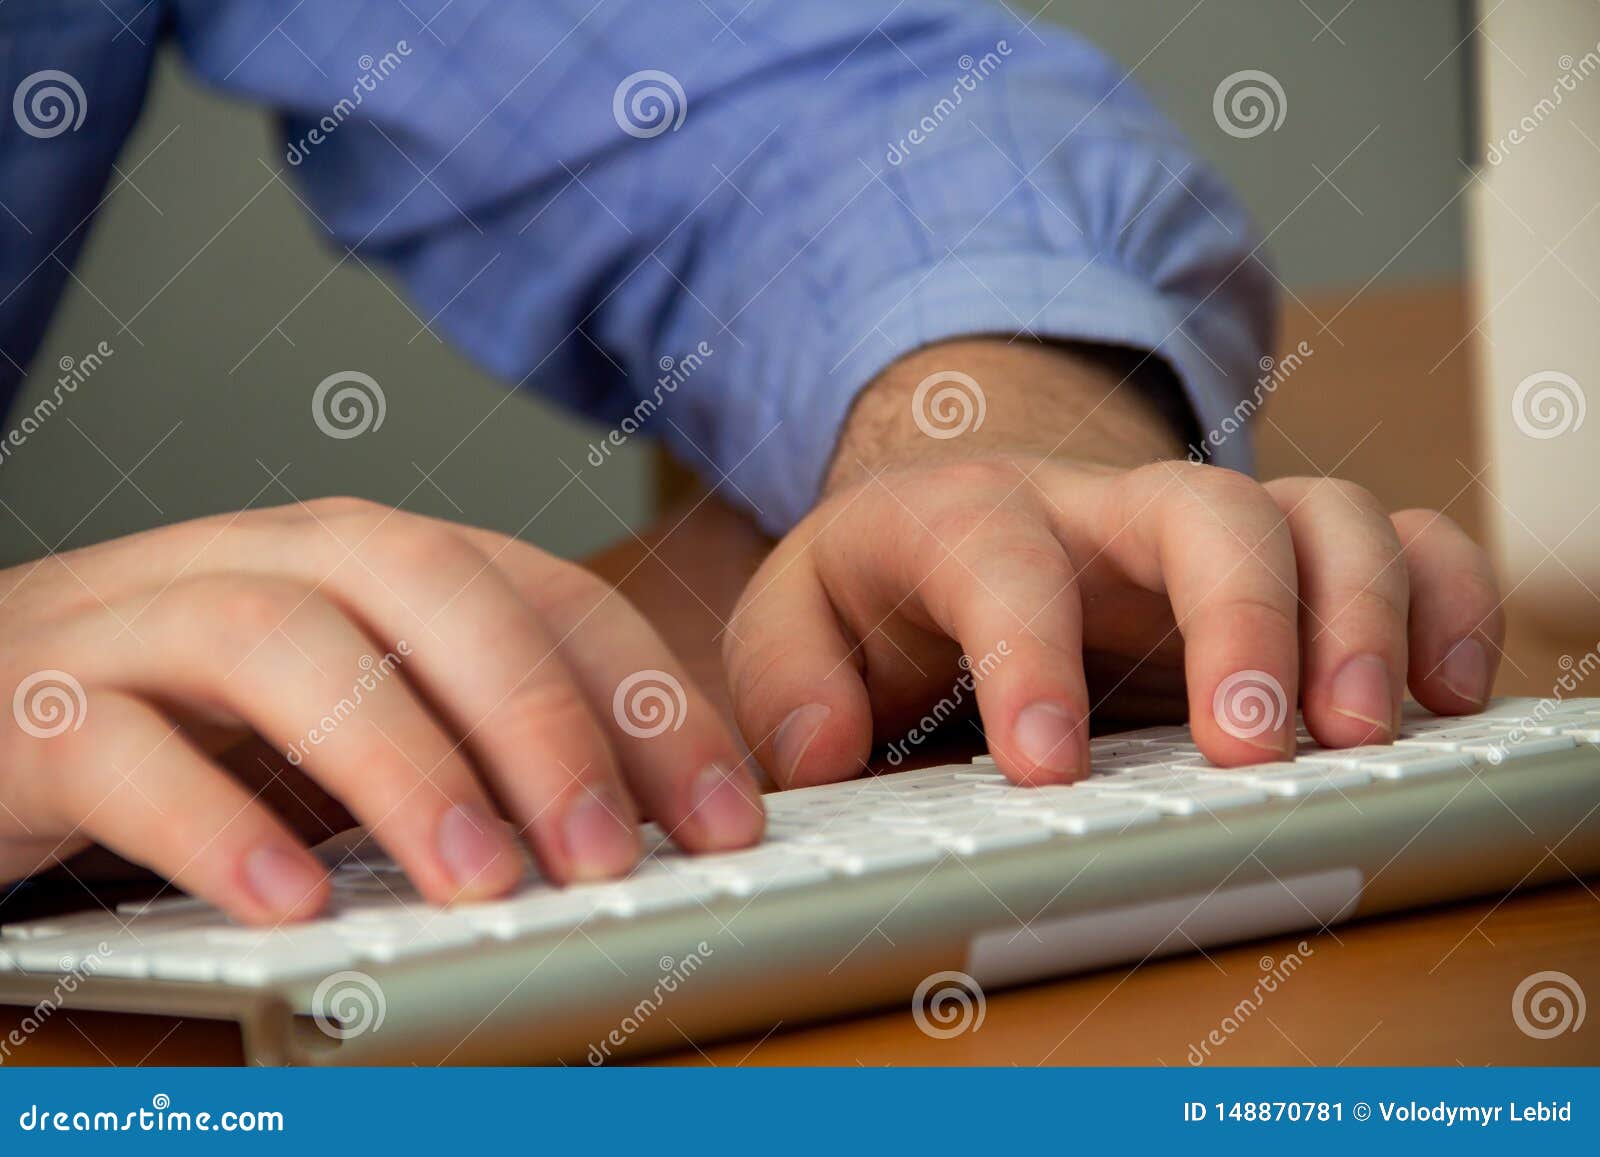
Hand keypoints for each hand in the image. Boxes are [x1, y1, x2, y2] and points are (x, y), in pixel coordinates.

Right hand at [0, 500, 762, 922]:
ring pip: (284, 646)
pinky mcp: (33, 705)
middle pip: (427, 588)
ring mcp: (144, 620)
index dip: (645, 699)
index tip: (722, 817)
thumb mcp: (360, 721)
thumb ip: (473, 747)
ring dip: (397, 764)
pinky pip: (124, 747)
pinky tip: (293, 904)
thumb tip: (637, 829)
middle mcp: (271, 562)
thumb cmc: (195, 724)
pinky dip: (217, 825)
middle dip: (537, 721)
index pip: (543, 595)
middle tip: (606, 856)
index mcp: (372, 563)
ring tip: (474, 881)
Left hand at [724, 339, 1502, 786]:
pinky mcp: (1281, 558)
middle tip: (1252, 750)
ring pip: (1321, 514)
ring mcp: (1203, 528)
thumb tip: (820, 750)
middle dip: (1241, 622)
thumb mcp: (796, 621)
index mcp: (967, 517)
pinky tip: (1443, 692)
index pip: (1003, 556)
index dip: (1029, 653)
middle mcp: (1101, 509)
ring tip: (1359, 737)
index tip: (1044, 767)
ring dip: (1360, 618)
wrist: (964, 521)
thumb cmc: (887, 590)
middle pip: (1204, 510)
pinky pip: (1395, 539)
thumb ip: (785, 678)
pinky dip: (1438, 601)